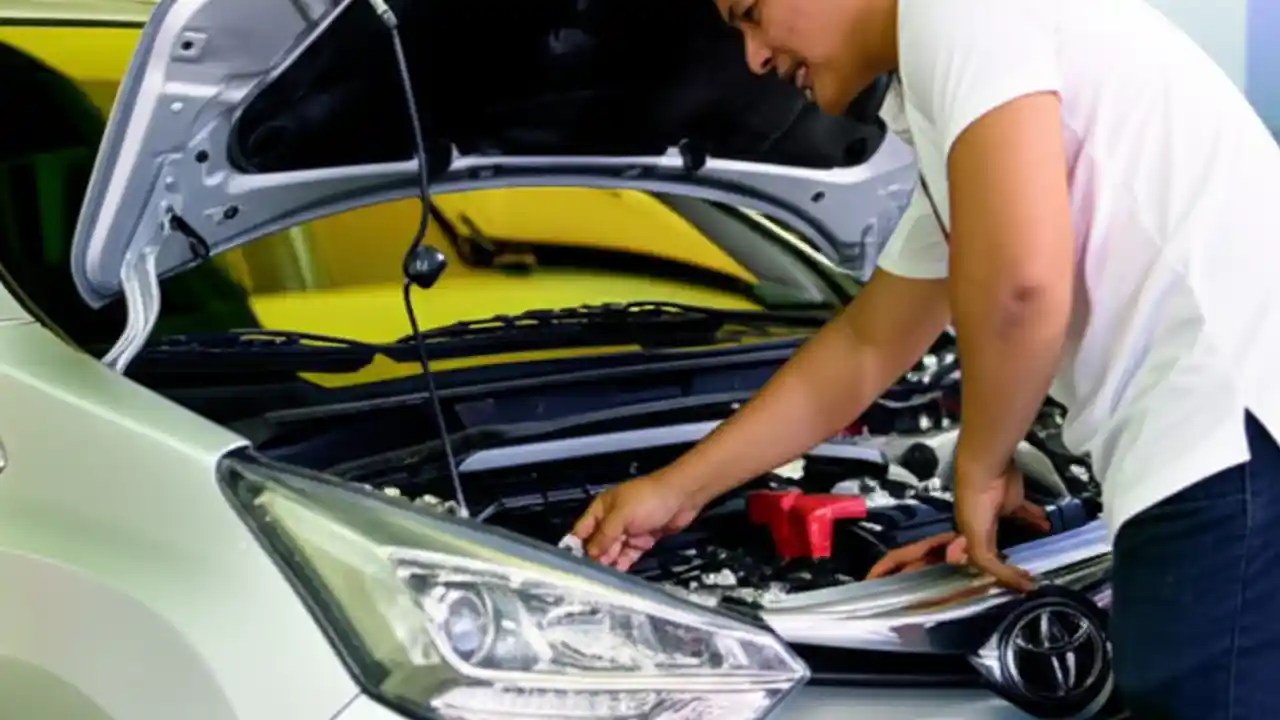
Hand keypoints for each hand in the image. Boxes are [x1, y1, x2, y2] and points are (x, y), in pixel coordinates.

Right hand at [571, 473, 700, 570]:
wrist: (682, 497)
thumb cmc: (647, 500)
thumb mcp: (621, 515)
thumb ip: (605, 536)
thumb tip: (590, 555)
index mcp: (602, 509)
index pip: (582, 529)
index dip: (576, 546)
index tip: (571, 567)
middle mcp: (611, 521)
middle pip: (597, 543)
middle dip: (593, 559)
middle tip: (588, 580)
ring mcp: (627, 532)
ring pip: (612, 551)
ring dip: (608, 564)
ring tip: (600, 583)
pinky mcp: (642, 541)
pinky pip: (628, 555)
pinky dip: (623, 564)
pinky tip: (617, 577)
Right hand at [865, 469, 1050, 581]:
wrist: (985, 470)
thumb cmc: (976, 505)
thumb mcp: (977, 540)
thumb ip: (989, 562)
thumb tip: (1011, 581)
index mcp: (970, 537)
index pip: (984, 562)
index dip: (1002, 575)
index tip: (1024, 586)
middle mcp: (983, 526)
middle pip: (1000, 548)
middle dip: (1014, 561)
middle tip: (1033, 573)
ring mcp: (1000, 512)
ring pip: (1015, 531)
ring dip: (1028, 541)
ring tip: (1045, 553)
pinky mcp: (1014, 500)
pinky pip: (1027, 514)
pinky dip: (1037, 520)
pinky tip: (1047, 526)